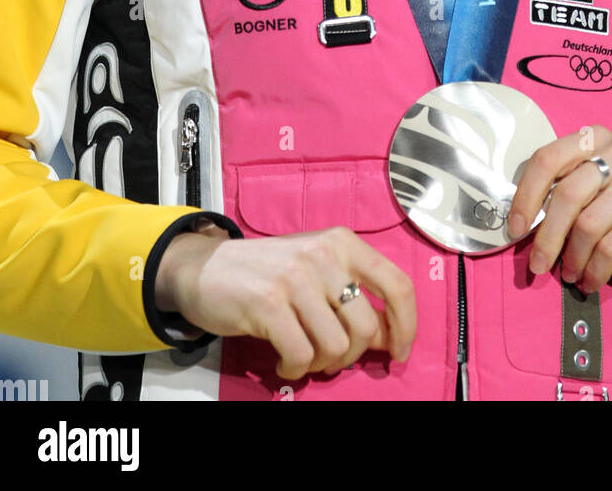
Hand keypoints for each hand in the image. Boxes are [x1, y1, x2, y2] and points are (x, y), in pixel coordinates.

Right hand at [154, 225, 416, 378]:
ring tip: (302, 356)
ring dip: (320, 364)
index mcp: (343, 243)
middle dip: (352, 356)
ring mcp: (296, 277)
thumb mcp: (316, 268)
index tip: (399, 352)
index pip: (396, 284)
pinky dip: (295, 370)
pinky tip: (283, 362)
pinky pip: (301, 356)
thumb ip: (352, 294)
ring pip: (335, 346)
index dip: (406, 325)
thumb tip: (389, 337)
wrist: (205, 267)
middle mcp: (324, 255)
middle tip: (330, 358)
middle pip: (366, 327)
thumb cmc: (267, 272)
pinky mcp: (268, 302)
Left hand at [506, 126, 611, 291]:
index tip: (515, 228)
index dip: (526, 195)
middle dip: (547, 237)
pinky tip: (590, 281)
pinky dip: (595, 269)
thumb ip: (560, 194)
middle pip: (568, 194)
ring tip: (569, 274)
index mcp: (593, 137)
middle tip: (538, 265)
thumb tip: (522, 227)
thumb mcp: (590, 190)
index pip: (548, 159)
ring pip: (589, 224)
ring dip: (572, 258)